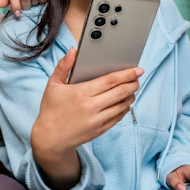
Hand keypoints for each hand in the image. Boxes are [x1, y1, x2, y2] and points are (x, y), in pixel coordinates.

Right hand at [31, 48, 142, 188]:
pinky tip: (124, 102)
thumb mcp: (53, 84)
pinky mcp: (100, 130)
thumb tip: (73, 50)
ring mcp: (97, 120)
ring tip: (132, 88)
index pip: (110, 81)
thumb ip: (64, 65)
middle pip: (120, 92)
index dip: (126, 74)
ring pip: (122, 105)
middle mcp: (91, 107)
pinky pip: (118, 117)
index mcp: (81, 93)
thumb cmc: (51, 108)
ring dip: (131, 95)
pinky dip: (124, 108)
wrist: (50, 138)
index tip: (137, 69)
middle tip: (138, 76)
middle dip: (133, 83)